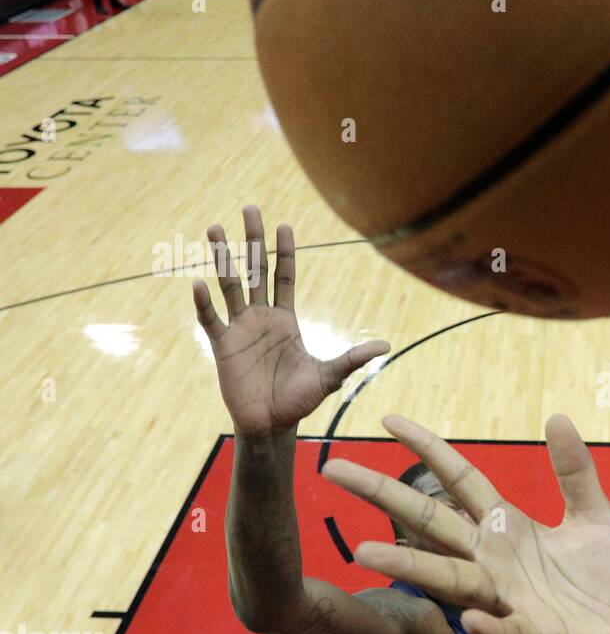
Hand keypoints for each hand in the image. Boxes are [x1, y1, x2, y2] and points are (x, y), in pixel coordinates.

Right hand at [192, 206, 388, 434]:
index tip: (284, 225)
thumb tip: (387, 345)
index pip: (284, 277)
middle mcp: (261, 317)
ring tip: (214, 228)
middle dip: (253, 240)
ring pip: (229, 285)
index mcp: (285, 319)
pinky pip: (211, 320)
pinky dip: (204, 303)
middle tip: (250, 208)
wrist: (273, 424)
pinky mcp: (223, 346)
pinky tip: (199, 283)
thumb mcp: (330, 375)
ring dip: (222, 257)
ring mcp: (240, 329)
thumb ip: (353, 358)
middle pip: (255, 269)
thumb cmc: (299, 399)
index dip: (284, 252)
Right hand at [322, 415, 609, 633]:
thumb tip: (557, 416)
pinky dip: (491, 629)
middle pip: (432, 522)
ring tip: (363, 552)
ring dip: (409, 565)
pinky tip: (472, 622)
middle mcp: (495, 563)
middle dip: (383, 496)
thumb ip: (575, 472)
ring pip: (451, 580)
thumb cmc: (602, 586)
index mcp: (509, 530)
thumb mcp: (595, 518)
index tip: (389, 420)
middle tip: (332, 469)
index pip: (459, 481)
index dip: (427, 448)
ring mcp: (509, 601)